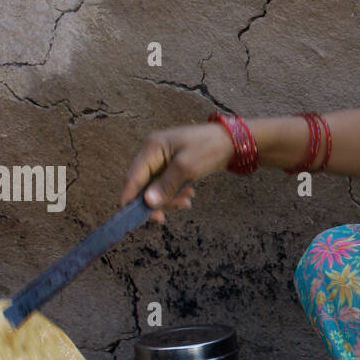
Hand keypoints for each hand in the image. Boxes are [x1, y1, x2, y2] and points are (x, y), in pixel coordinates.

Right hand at [119, 122, 233, 222]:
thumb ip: (166, 185)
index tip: (129, 218)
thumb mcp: (187, 167)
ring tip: (188, 200)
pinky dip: (174, 193)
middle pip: (143, 185)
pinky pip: (165, 185)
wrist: (231, 141)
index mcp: (152, 148)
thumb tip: (148, 203)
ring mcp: (161, 159)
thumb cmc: (209, 148)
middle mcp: (152, 153)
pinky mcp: (171, 166)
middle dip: (156, 201)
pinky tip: (189, 194)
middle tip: (173, 211)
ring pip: (155, 188)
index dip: (129, 198)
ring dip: (169, 198)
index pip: (133, 177)